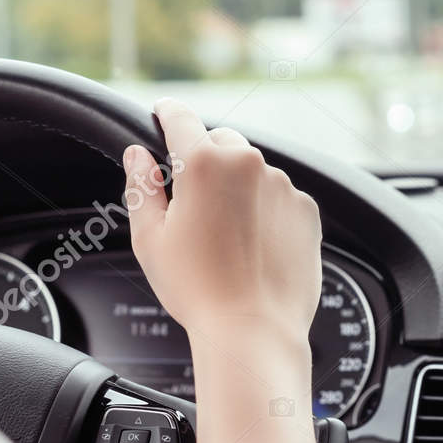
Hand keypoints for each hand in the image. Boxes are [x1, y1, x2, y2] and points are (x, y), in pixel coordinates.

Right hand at [123, 99, 321, 344]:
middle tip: (192, 204)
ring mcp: (282, 185)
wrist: (253, 330)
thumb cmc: (197, 289)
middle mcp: (248, 164)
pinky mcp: (306, 208)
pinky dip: (265, 209)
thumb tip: (137, 157)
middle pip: (220, 143)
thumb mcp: (151, 237)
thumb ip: (141, 187)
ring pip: (252, 171)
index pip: (181, 119)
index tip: (164, 112)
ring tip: (225, 236)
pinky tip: (251, 245)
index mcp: (204, 164)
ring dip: (238, 188)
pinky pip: (279, 196)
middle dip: (205, 161)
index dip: (168, 113)